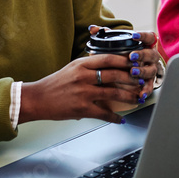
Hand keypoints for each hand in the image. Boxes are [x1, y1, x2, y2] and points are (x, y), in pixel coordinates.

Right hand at [19, 29, 162, 124]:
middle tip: (142, 80)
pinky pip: (103, 112)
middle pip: (114, 74)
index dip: (125, 60)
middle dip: (131, 78)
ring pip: (113, 93)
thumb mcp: (71, 68)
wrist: (36, 99)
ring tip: (137, 98)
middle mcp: (83, 76)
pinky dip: (114, 117)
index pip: (108, 58)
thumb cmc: (54, 84)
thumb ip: (88, 66)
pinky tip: (121, 119)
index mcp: (81, 64)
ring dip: (128, 96)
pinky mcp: (81, 109)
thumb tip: (107, 65)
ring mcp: (83, 93)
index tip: (135, 62)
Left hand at [88, 26, 162, 97]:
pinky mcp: (148, 83)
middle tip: (132, 56)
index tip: (134, 36)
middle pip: (152, 54)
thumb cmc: (121, 56)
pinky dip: (146, 90)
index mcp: (144, 45)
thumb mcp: (115, 45)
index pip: (149, 37)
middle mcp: (150, 57)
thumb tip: (93, 29)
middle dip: (142, 55)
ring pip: (151, 70)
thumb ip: (105, 36)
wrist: (128, 73)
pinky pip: (150, 87)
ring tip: (133, 72)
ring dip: (143, 71)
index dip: (143, 36)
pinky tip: (140, 93)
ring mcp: (151, 70)